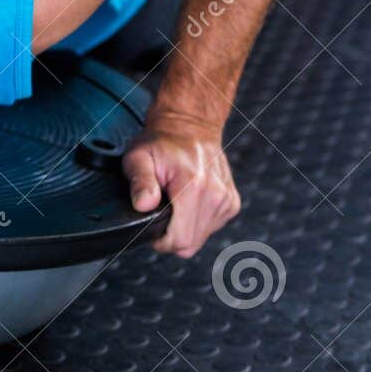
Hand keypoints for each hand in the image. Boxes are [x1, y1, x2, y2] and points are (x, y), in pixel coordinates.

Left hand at [122, 111, 240, 257]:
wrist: (190, 127)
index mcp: (193, 186)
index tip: (151, 225)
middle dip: (171, 236)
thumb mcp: (138, 158)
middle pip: (190, 243)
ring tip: (174, 202)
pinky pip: (210, 228)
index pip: (181, 239)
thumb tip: (144, 204)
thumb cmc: (162, 143)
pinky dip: (197, 222)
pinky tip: (188, 202)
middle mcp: (215, 195)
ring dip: (184, 228)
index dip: (161, 241)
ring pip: (200, 238)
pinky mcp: (231, 203)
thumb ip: (140, 182)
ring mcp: (226, 200)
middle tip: (160, 212)